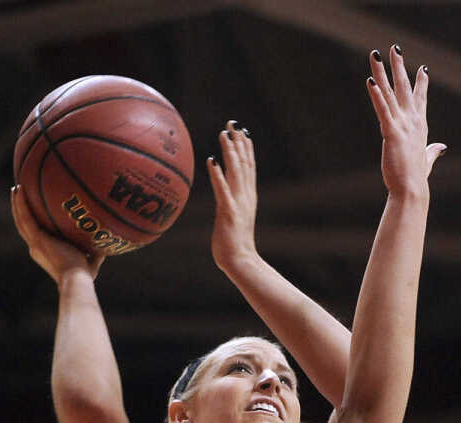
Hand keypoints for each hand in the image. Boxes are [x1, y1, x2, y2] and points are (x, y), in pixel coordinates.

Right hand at [11, 186, 103, 283]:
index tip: (34, 209)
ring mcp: (34, 243)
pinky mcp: (36, 239)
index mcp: (45, 251)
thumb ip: (95, 253)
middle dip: (21, 209)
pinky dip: (21, 204)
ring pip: (21, 220)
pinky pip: (26, 217)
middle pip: (24, 225)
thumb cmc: (84, 276)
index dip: (33, 222)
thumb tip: (107, 246)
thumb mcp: (91, 262)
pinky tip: (20, 189)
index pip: (36, 234)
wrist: (76, 279)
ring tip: (16, 188)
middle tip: (19, 193)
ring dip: (17, 203)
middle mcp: (36, 247)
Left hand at [208, 121, 257, 275]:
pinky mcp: (229, 213)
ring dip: (230, 152)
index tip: (241, 130)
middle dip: (239, 142)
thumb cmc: (234, 244)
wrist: (241, 261)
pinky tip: (212, 161)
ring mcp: (239, 204)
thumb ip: (229, 204)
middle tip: (232, 123)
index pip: (249, 167)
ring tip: (224, 134)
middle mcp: (246, 196)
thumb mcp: (233, 219)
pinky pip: (222, 190)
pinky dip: (217, 174)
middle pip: (244, 164)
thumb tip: (224, 196)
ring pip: (236, 172)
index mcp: (248, 197)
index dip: (246, 147)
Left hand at [367, 48, 445, 195]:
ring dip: (382, 72)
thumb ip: (433, 151)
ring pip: (390, 92)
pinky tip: (370, 81)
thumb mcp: (426, 160)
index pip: (420, 100)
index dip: (421, 84)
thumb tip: (442, 147)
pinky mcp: (392, 132)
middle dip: (400, 66)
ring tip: (375, 54)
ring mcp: (402, 125)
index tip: (423, 69)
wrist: (411, 190)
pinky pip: (382, 109)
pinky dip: (376, 95)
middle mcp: (412, 121)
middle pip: (404, 88)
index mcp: (420, 127)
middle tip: (395, 48)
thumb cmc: (416, 179)